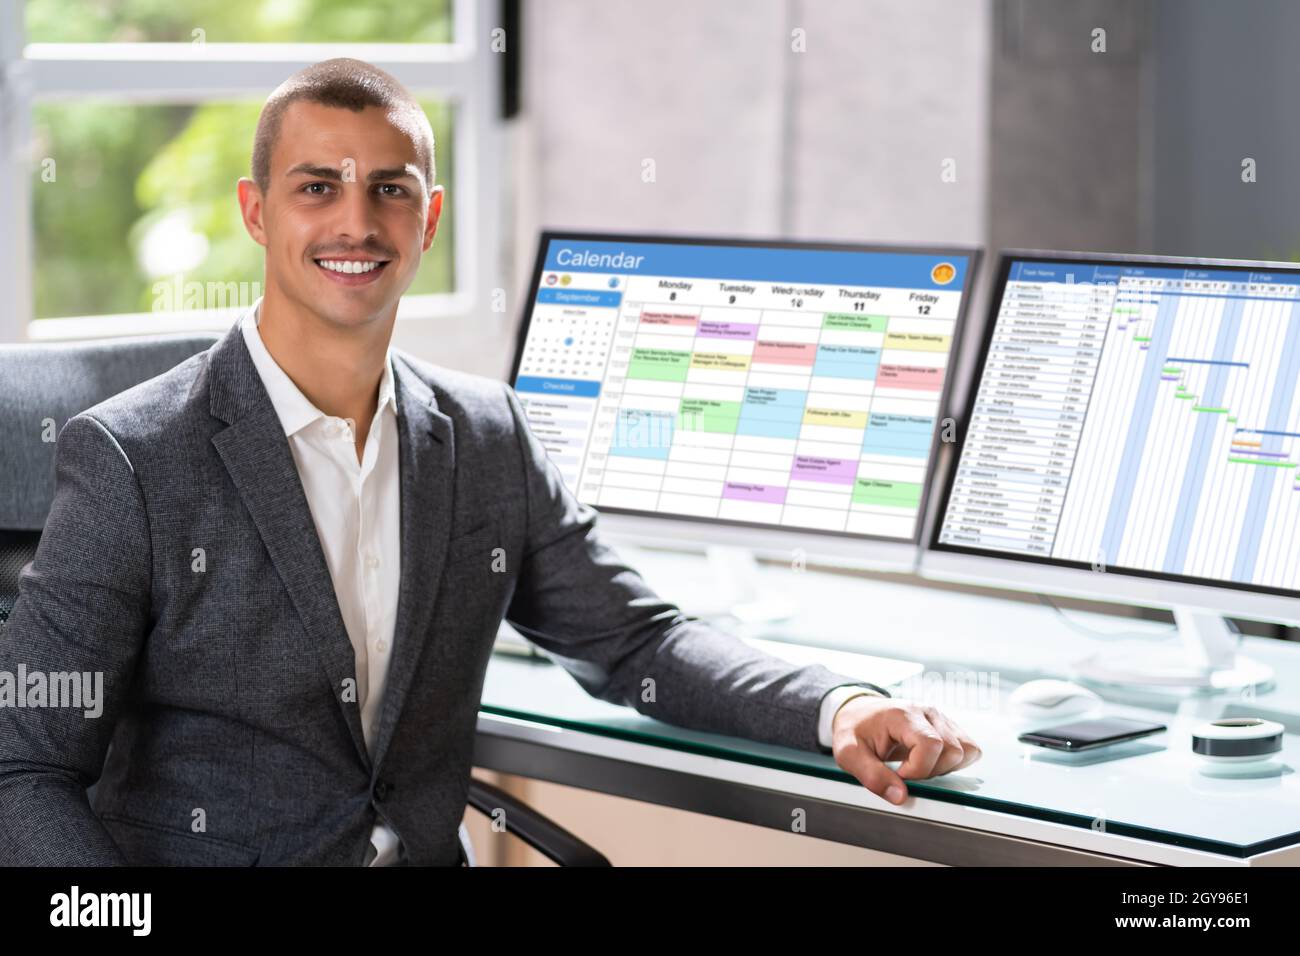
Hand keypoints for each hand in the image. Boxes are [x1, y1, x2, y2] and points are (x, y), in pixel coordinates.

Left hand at [831, 695, 980, 804]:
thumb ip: (871, 776)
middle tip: (906, 771)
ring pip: (966, 750)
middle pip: (952, 750)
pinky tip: (931, 763)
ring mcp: (940, 718)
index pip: (931, 745)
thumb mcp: (848, 753)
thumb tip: (900, 796)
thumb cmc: (853, 729)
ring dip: (946, 768)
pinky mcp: (947, 726)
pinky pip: (968, 748)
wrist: (857, 712)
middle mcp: (927, 712)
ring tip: (920, 766)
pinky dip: (954, 762)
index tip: (899, 774)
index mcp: (903, 714)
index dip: (918, 769)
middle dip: (931, 771)